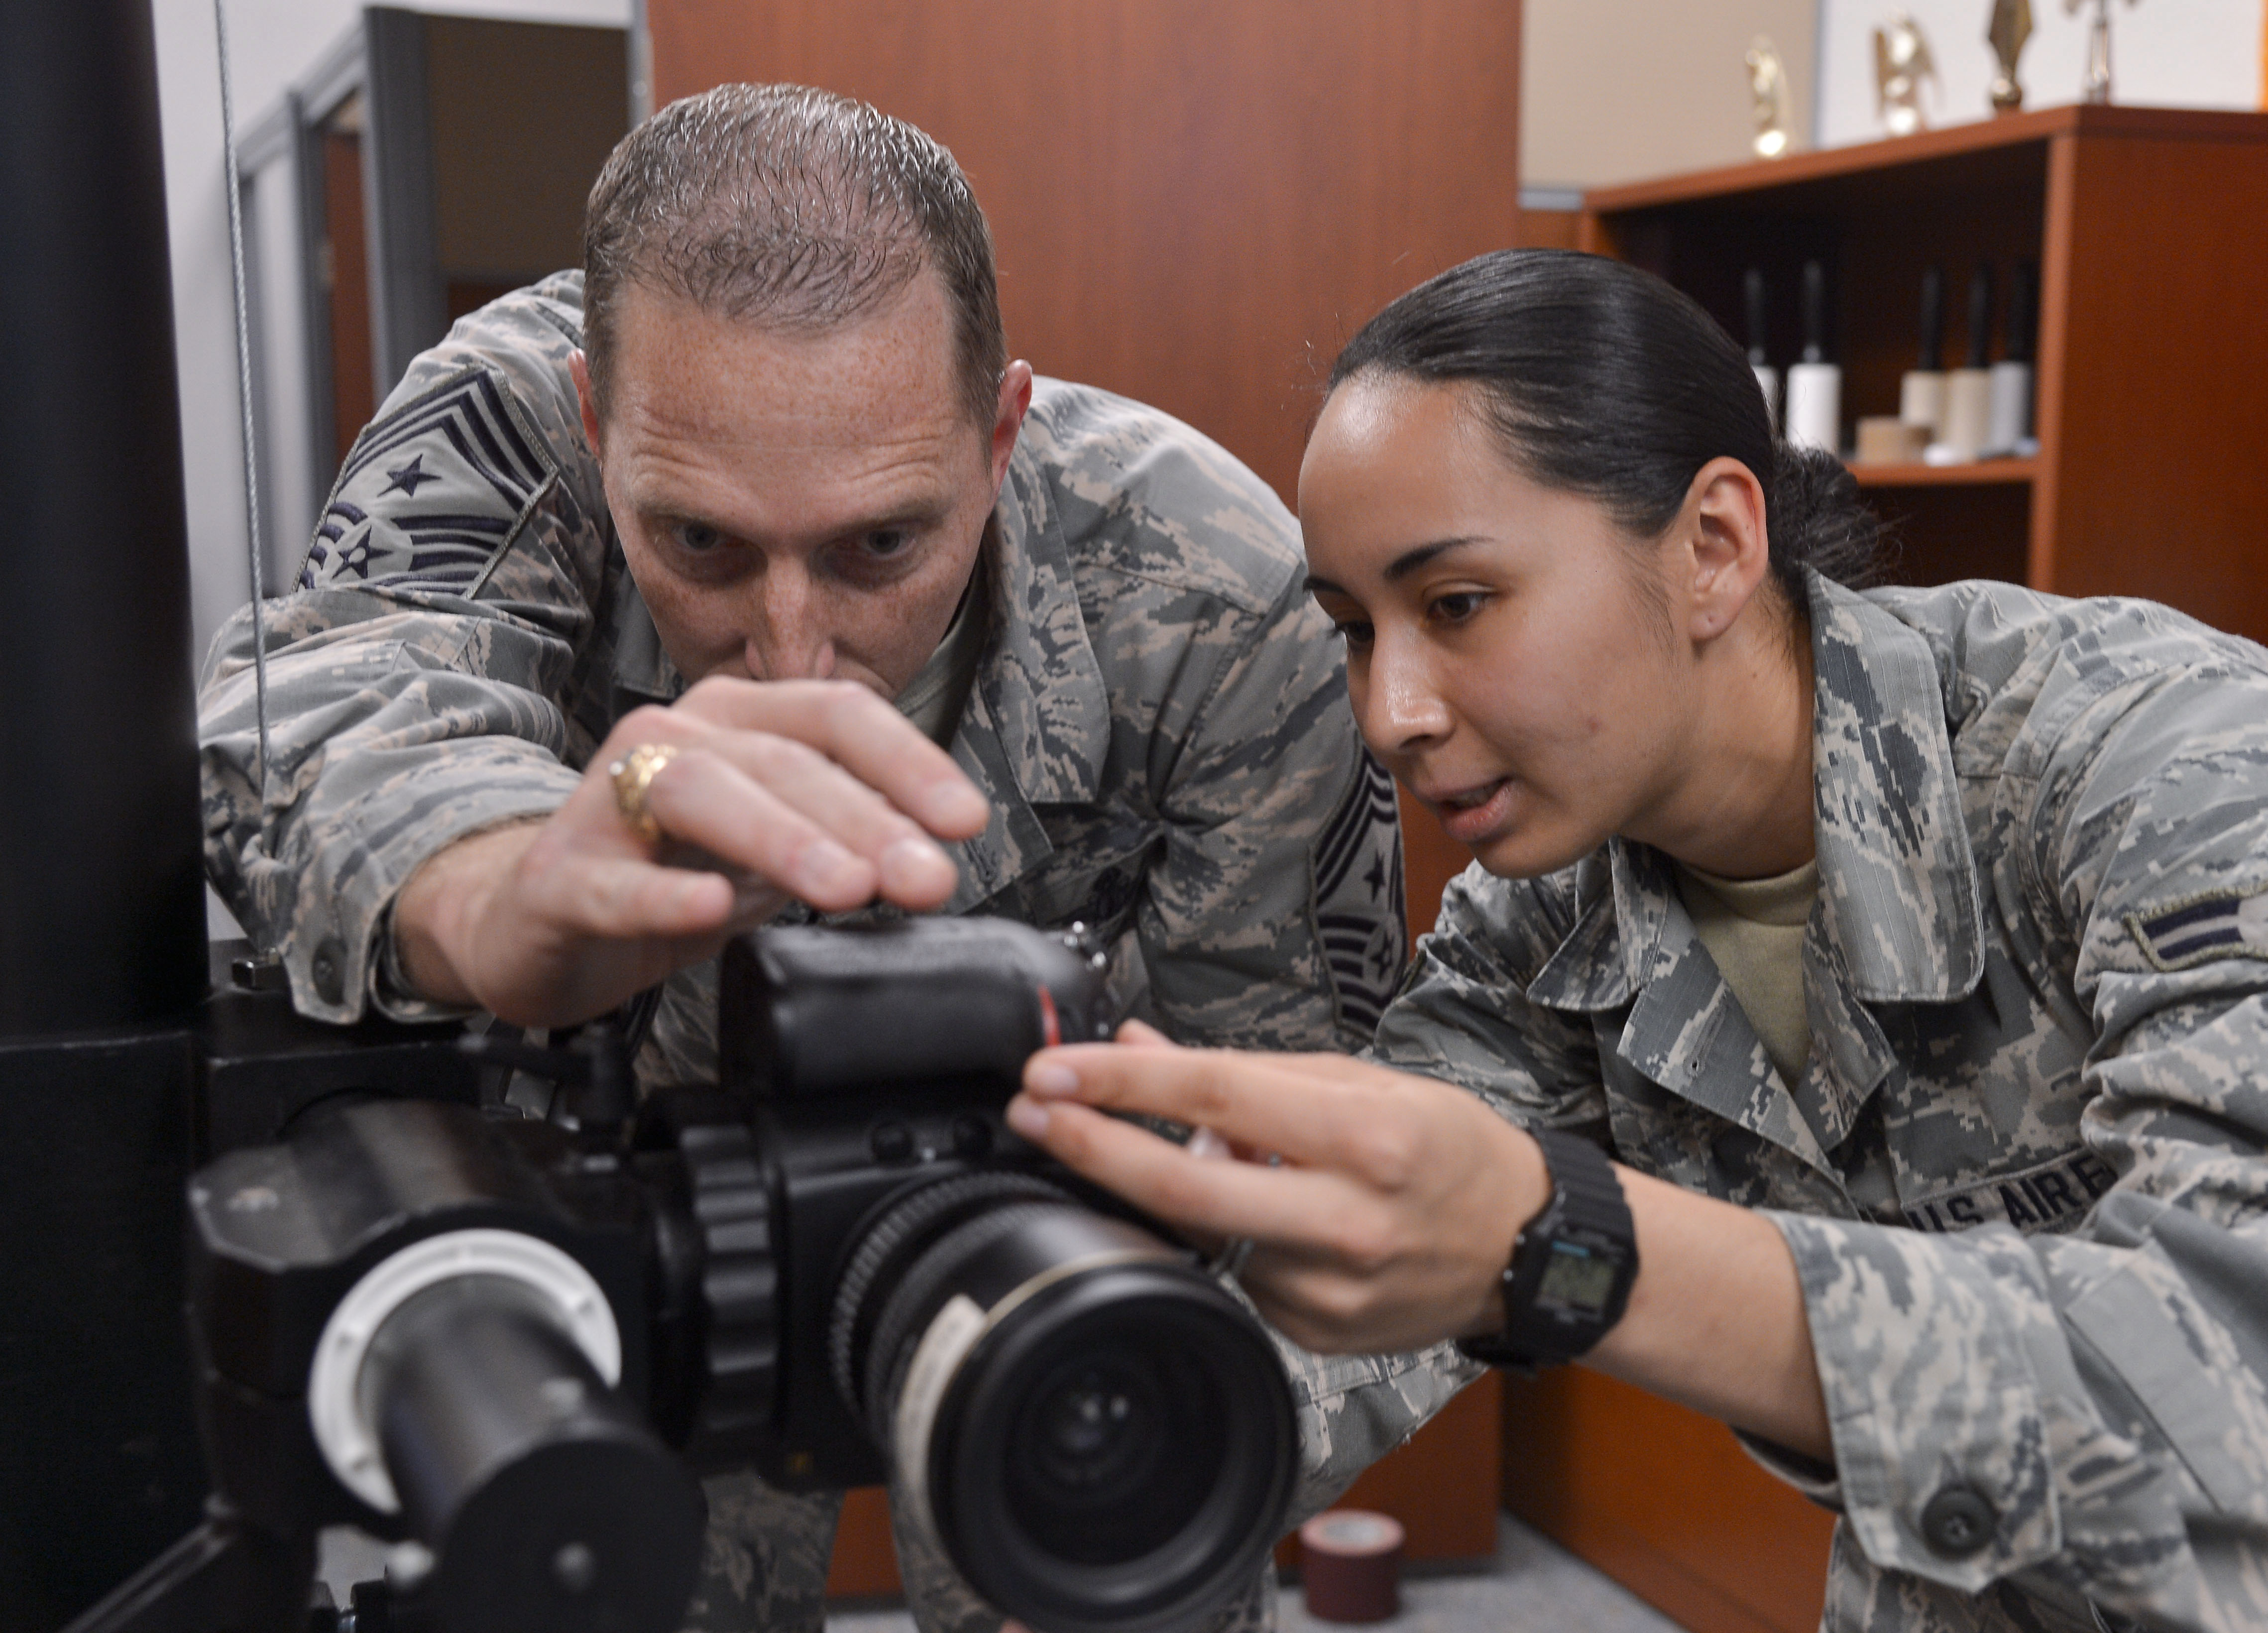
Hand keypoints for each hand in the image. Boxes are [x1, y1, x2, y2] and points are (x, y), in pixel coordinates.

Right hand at [394, 676, 988, 1026]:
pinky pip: (615, 881)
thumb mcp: (774, 849)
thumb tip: (938, 850)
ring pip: (702, 795)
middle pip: (782, 759)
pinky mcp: (561, 875)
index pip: (836, 716)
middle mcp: (674, 737)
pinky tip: (707, 909)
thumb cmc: (667, 870)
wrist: (537, 921)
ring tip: (847, 888)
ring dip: (783, 839)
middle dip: (866, 819)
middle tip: (927, 877)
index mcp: (737, 721)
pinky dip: (663, 894)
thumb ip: (846, 836)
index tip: (966, 821)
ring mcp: (608, 800)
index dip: (909, 762)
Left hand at [1010, 1026, 1834, 1460]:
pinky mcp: (1318, 1333)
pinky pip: (1238, 1275)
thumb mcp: (1359, 1081)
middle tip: (1031, 1113)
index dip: (1123, 1083)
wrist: (1526, 1246)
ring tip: (1186, 1152)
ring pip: (1206, 1236)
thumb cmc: (1448, 1148)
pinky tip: (1260, 1211)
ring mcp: (1330, 1288)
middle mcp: (1349, 1219)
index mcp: (1368, 1138)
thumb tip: (1138, 1049)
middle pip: (1186, 1190)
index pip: (1217, 1098)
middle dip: (1092, 1149)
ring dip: (1165, 1191)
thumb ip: (1246, 1072)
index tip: (1057, 1069)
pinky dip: (1227, 1236)